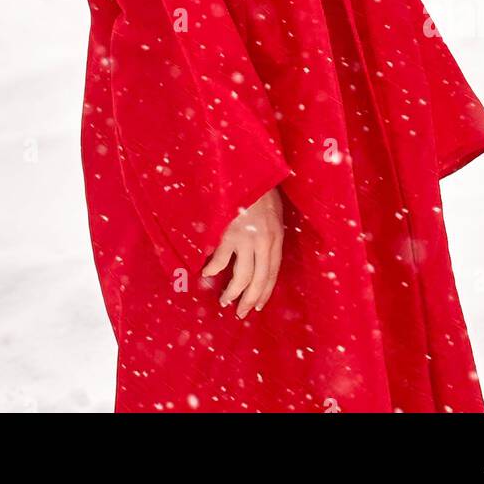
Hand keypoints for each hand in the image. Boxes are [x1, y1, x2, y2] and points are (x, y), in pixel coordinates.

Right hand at [201, 187, 283, 317]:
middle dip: (250, 300)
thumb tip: (262, 253)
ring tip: (224, 301)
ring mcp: (247, 239)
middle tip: (241, 313)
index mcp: (276, 237)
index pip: (273, 273)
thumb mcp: (273, 211)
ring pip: (242, 277)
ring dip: (232, 292)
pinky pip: (221, 260)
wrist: (247, 169)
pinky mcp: (229, 234)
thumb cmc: (259, 188)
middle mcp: (265, 241)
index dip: (265, 292)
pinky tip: (207, 274)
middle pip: (259, 280)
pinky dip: (213, 270)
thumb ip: (269, 232)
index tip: (258, 305)